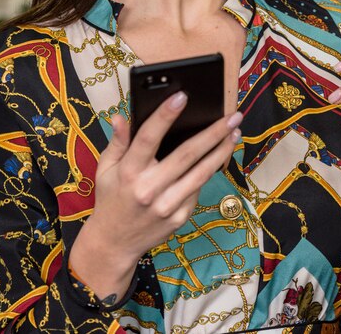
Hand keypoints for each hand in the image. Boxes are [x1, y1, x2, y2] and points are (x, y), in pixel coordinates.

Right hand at [69, 92, 241, 301]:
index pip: (148, 138)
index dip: (165, 116)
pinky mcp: (180, 217)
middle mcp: (149, 189)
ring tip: (235, 131)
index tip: (182, 96)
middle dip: (214, 132)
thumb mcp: (105, 169)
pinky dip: (209, 171)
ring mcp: (167, 205)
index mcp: (128, 172)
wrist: (113, 243)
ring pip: (202, 172)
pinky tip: (219, 156)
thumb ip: (117, 142)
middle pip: (187, 154)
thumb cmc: (110, 199)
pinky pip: (198, 189)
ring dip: (222, 150)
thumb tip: (122, 117)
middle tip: (233, 115)